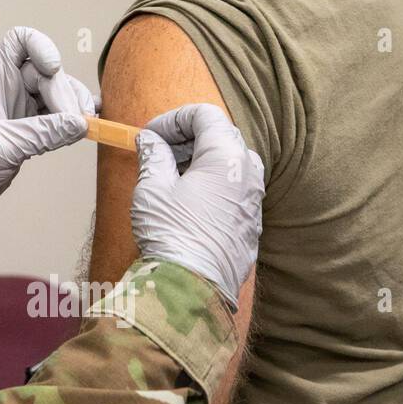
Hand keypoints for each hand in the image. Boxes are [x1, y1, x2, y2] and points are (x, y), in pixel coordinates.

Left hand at [0, 26, 95, 222]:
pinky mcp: (30, 126)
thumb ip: (42, 133)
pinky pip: (58, 115)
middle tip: (76, 121)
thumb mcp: (2, 146)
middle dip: (64, 93)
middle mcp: (8, 86)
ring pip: (57, 93)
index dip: (41, 46)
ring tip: (87, 126)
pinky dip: (74, 120)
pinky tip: (90, 125)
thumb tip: (79, 124)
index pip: (19, 41)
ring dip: (75, 106)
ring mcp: (20, 106)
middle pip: (47, 73)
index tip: (53, 69)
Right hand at [132, 103, 264, 308]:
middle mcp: (248, 175)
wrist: (192, 288)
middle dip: (186, 138)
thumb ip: (153, 156)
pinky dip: (210, 184)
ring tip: (169, 176)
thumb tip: (151, 141)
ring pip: (230, 164)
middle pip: (221, 136)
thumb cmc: (172, 235)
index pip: (204, 115)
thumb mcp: (152, 188)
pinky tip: (185, 201)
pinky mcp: (250, 224)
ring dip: (199, 161)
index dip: (172, 119)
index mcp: (226, 158)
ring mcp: (252, 201)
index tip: (149, 135)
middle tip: (157, 152)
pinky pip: (233, 190)